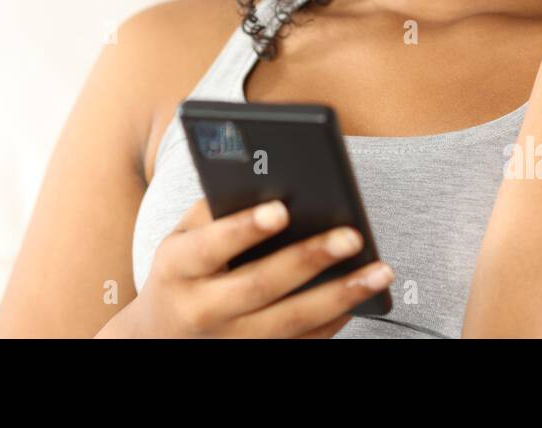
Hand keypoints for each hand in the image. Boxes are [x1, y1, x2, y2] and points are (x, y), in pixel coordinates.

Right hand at [110, 198, 393, 337]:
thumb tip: (274, 183)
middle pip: (259, 286)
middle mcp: (202, 310)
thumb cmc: (183, 271)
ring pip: (290, 322)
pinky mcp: (254, 359)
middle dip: (308, 259)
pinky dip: (334, 321)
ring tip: (379, 269)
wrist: (161, 338)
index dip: (245, 229)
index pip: (210, 247)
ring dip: (339, 296)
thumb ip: (217, 210)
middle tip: (351, 235)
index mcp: (176, 269)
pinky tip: (362, 295)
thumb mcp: (181, 237)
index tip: (282, 209)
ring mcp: (230, 342)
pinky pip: (302, 343)